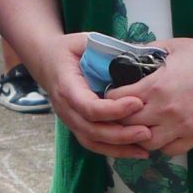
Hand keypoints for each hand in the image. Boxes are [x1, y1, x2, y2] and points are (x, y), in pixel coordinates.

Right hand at [37, 34, 156, 159]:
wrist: (46, 60)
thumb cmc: (68, 50)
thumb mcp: (83, 41)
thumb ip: (106, 49)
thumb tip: (137, 55)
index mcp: (67, 86)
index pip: (88, 106)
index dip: (113, 109)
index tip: (137, 102)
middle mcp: (66, 108)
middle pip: (92, 130)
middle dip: (121, 134)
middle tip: (147, 131)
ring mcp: (70, 120)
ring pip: (92, 142)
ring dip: (119, 148)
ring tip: (145, 149)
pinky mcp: (77, 126)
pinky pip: (93, 144)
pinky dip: (114, 150)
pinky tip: (135, 151)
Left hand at [109, 36, 192, 156]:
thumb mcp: (174, 46)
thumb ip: (147, 50)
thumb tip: (126, 52)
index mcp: (155, 86)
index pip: (116, 100)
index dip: (110, 98)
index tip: (113, 95)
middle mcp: (164, 110)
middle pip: (126, 125)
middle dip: (120, 119)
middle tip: (122, 113)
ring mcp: (180, 126)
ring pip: (146, 143)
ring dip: (140, 135)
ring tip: (142, 126)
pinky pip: (169, 150)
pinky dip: (162, 145)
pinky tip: (163, 134)